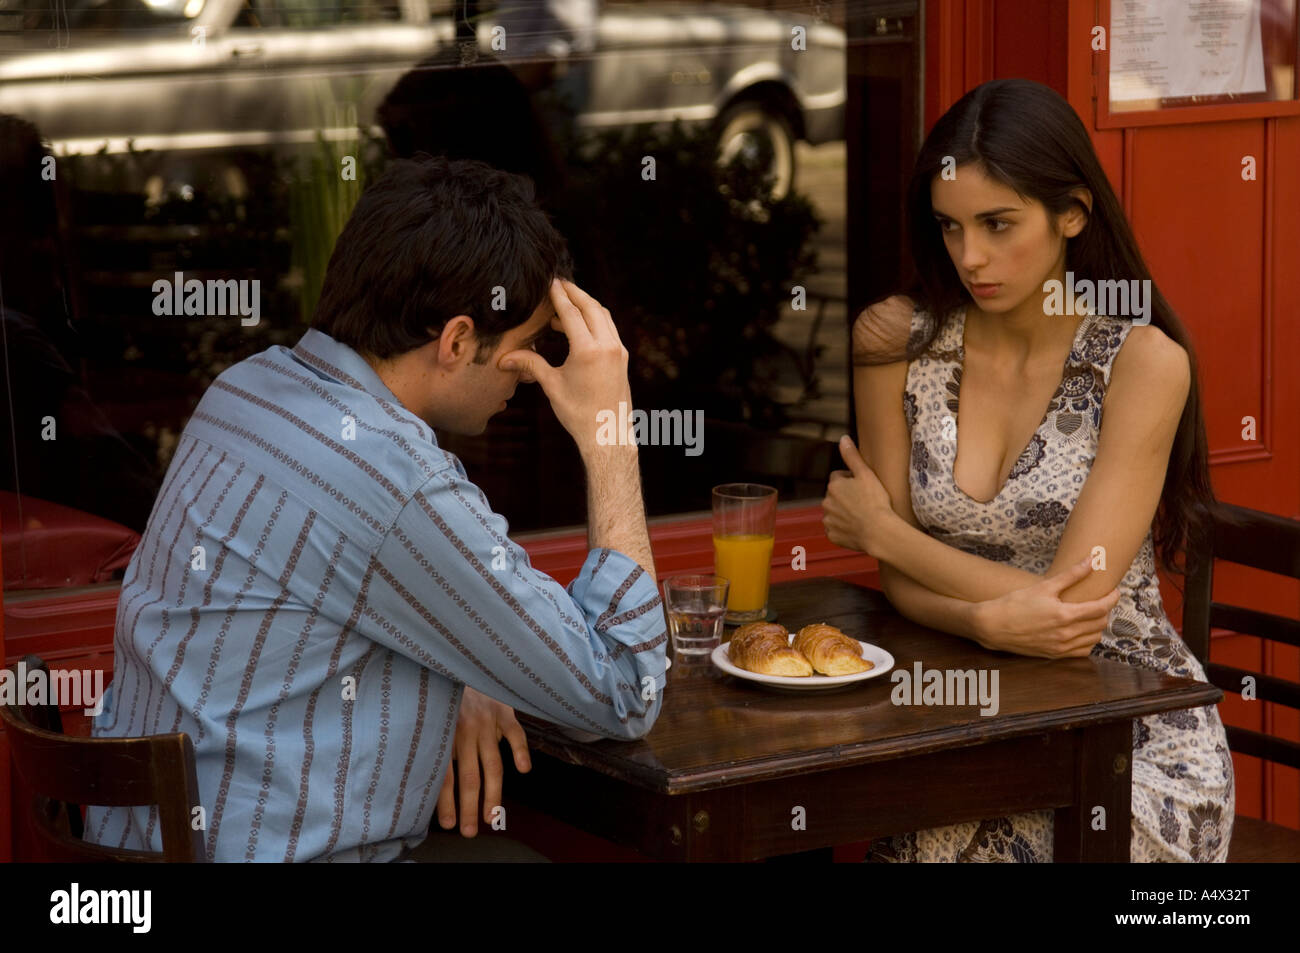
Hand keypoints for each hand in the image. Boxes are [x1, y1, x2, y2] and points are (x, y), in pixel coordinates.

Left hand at [436, 686, 530, 836]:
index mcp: (444, 735)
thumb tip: (426, 785)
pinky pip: (515, 733)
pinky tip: (523, 770)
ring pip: (493, 764)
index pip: (446, 776)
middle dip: (469, 807)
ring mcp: (486, 721)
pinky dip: (520, 750)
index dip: (446, 802)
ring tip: (492, 817)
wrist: (460, 662)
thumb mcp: (433, 719)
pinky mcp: (505, 711)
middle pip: (469, 776)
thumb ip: (436, 747)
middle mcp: (464, 730)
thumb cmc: (444, 698)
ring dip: (493, 793)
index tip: (448, 825)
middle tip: (469, 831)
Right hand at [497, 278, 632, 456]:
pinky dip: (595, 319)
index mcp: (588, 350)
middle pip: (591, 307)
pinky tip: (580, 324)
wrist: (608, 435)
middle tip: (559, 283)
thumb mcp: (552, 386)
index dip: (558, 295)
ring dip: (586, 305)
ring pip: (603, 316)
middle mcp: (607, 346)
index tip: (550, 281)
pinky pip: (609, 329)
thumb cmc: (578, 414)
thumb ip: (530, 365)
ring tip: (567, 301)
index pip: (571, 313)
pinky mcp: (623, 358)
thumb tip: (504, 358)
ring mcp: (619, 351)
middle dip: (574, 293)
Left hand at [822, 434, 896, 556]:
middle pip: (836, 495)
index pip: (839, 477)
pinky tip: (858, 528)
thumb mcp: (866, 474)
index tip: (864, 488)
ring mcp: (828, 520)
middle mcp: (826, 502)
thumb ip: (852, 456)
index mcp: (833, 485)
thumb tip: (843, 438)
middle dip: (846, 497)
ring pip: (835, 512)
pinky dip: (844, 528)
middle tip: (865, 502)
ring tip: (863, 516)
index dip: (852, 481)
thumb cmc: (875, 501)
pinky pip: (836, 529)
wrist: (879, 532)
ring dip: (844, 512)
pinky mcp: (832, 535)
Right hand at [974, 559, 1121, 658]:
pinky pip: (1082, 652)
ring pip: (1094, 639)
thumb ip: (1071, 575)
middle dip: (1105, 610)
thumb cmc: (1015, 604)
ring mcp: (1061, 647)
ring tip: (1090, 615)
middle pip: (1100, 623)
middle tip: (1100, 600)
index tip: (1114, 591)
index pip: (1101, 608)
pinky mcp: (1055, 655)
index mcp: (1066, 615)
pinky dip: (1087, 641)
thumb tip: (1092, 561)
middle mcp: (1067, 634)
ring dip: (1097, 626)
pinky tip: (1080, 631)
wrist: (993, 626)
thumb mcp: (1044, 586)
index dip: (1112, 598)